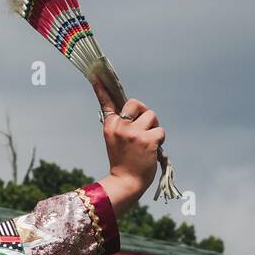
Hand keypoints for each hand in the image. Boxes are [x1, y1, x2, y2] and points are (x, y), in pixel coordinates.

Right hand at [92, 79, 163, 216]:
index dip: (101, 86)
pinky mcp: (147, 140)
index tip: (94, 73)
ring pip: (152, 116)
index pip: (106, 101)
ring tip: (148, 143)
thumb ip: (122, 124)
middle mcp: (119, 126)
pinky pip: (160, 131)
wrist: (126, 182)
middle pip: (137, 104)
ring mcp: (133, 133)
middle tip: (144, 128)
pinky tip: (152, 151)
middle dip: (145, 113)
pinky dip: (160, 140)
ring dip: (154, 128)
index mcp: (110, 125)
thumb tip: (135, 111)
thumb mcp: (116, 139)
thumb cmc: (124, 160)